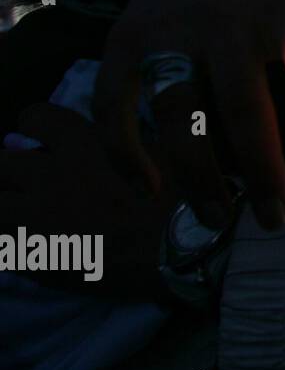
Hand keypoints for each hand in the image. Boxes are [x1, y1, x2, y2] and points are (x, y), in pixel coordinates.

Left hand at [1, 104, 171, 298]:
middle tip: (31, 188)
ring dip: (8, 211)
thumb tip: (119, 111)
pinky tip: (35, 250)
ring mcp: (37, 218)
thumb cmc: (179, 199)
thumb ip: (129, 130)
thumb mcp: (163, 149)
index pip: (34, 118)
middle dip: (10, 173)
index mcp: (83, 144)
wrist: (182, 254)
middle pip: (0, 164)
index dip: (36, 131)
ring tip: (27, 222)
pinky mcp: (33, 257)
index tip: (47, 145)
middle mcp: (51, 175)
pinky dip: (13, 246)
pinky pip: (4, 247)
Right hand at [92, 0, 284, 229]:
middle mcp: (227, 24)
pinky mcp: (123, 50)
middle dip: (259, 168)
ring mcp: (170, 36)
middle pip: (242, 104)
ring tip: (219, 215)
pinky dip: (126, 152)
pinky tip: (151, 190)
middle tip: (275, 219)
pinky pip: (116, 106)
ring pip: (178, 112)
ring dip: (196, 172)